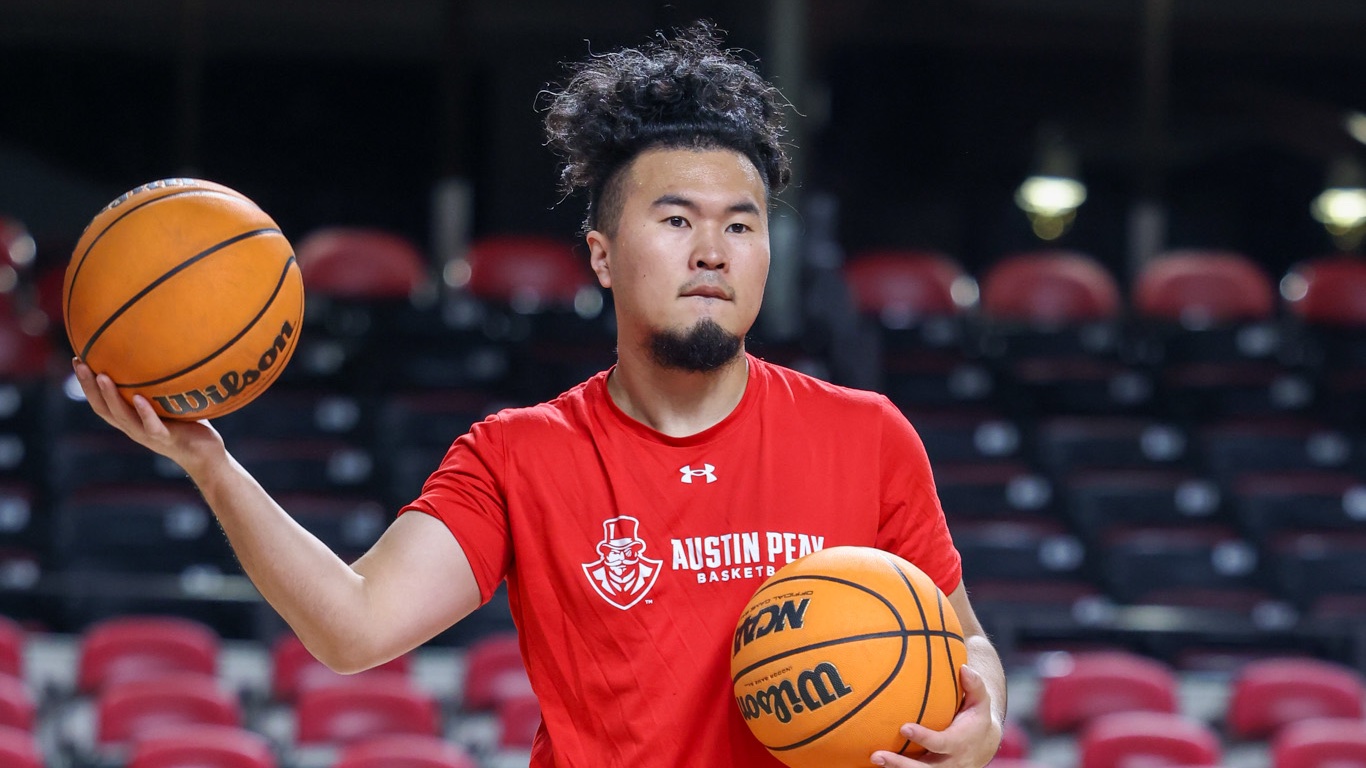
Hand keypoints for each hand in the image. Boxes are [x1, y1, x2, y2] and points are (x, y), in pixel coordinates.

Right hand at [72, 357, 224, 470]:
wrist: (206, 457)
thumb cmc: (188, 426)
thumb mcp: (169, 403)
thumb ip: (160, 386)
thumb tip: (162, 353)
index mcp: (130, 420)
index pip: (100, 402)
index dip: (86, 384)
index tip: (77, 359)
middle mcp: (133, 428)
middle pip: (102, 408)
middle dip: (88, 385)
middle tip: (79, 362)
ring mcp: (148, 435)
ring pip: (122, 417)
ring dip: (110, 396)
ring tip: (101, 375)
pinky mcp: (167, 439)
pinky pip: (152, 426)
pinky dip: (144, 412)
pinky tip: (139, 398)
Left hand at [870, 666, 1002, 767]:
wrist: (982, 746)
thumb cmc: (976, 718)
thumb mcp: (981, 702)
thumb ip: (975, 685)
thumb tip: (964, 668)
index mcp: (959, 743)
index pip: (940, 743)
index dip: (923, 737)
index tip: (904, 727)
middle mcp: (949, 762)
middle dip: (901, 764)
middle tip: (878, 755)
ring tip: (874, 758)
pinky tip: (876, 763)